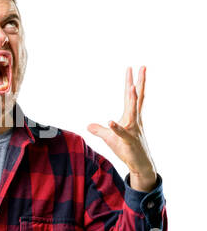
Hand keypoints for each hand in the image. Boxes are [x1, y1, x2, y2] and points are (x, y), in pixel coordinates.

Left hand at [87, 66, 156, 191]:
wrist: (140, 164)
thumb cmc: (126, 149)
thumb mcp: (109, 138)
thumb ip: (99, 130)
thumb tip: (88, 125)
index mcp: (130, 116)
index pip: (131, 96)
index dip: (131, 82)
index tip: (132, 68)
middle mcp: (134, 120)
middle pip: (136, 98)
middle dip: (138, 82)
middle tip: (141, 66)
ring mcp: (133, 130)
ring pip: (132, 111)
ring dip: (131, 99)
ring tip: (131, 86)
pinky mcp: (129, 141)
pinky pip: (122, 133)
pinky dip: (116, 128)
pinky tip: (111, 121)